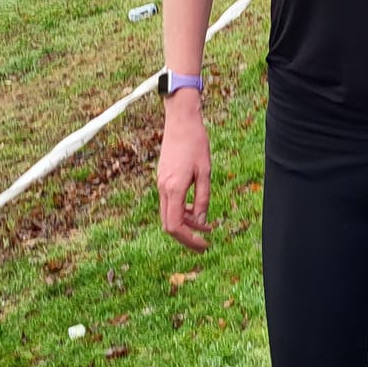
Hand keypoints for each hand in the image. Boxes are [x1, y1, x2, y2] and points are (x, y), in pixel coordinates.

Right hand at [157, 102, 211, 250]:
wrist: (181, 120)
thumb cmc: (196, 143)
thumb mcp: (205, 172)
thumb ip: (203, 198)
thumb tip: (202, 220)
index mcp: (174, 188)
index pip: (175, 226)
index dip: (189, 240)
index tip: (204, 246)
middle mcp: (163, 188)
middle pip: (169, 224)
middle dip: (186, 237)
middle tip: (204, 244)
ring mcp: (161, 183)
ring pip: (169, 214)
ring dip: (187, 224)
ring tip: (206, 226)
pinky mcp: (163, 178)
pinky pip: (170, 202)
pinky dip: (183, 211)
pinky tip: (197, 210)